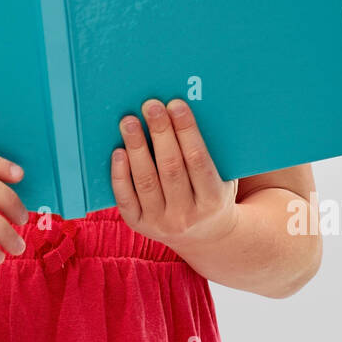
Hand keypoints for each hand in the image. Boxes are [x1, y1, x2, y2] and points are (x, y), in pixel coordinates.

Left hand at [111, 98, 238, 250]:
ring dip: (136, 147)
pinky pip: (126, 198)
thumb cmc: (213, 193)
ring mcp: (161, 223)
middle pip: (170, 168)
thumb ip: (210, 151)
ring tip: (129, 121)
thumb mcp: (223, 177)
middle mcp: (187, 216)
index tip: (176, 104)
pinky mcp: (139, 225)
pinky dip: (120, 174)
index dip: (187, 131)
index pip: (198, 160)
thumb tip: (182, 110)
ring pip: (146, 181)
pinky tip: (118, 151)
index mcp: (213, 201)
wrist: (204, 237)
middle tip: (150, 105)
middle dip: (160, 133)